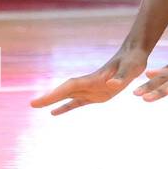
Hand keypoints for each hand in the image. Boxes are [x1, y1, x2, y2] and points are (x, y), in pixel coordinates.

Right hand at [30, 42, 148, 114]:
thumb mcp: (130, 68)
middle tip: (31, 104)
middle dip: (49, 97)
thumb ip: (121, 77)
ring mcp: (91, 89)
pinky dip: (66, 107)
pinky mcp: (97, 94)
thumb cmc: (133, 60)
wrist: (135, 55)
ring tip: (37, 107)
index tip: (42, 99)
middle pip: (65, 92)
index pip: (70, 87)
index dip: (56, 94)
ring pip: (68, 97)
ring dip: (54, 102)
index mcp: (94, 79)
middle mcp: (89, 84)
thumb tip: (112, 85)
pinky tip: (54, 113)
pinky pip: (78, 102)